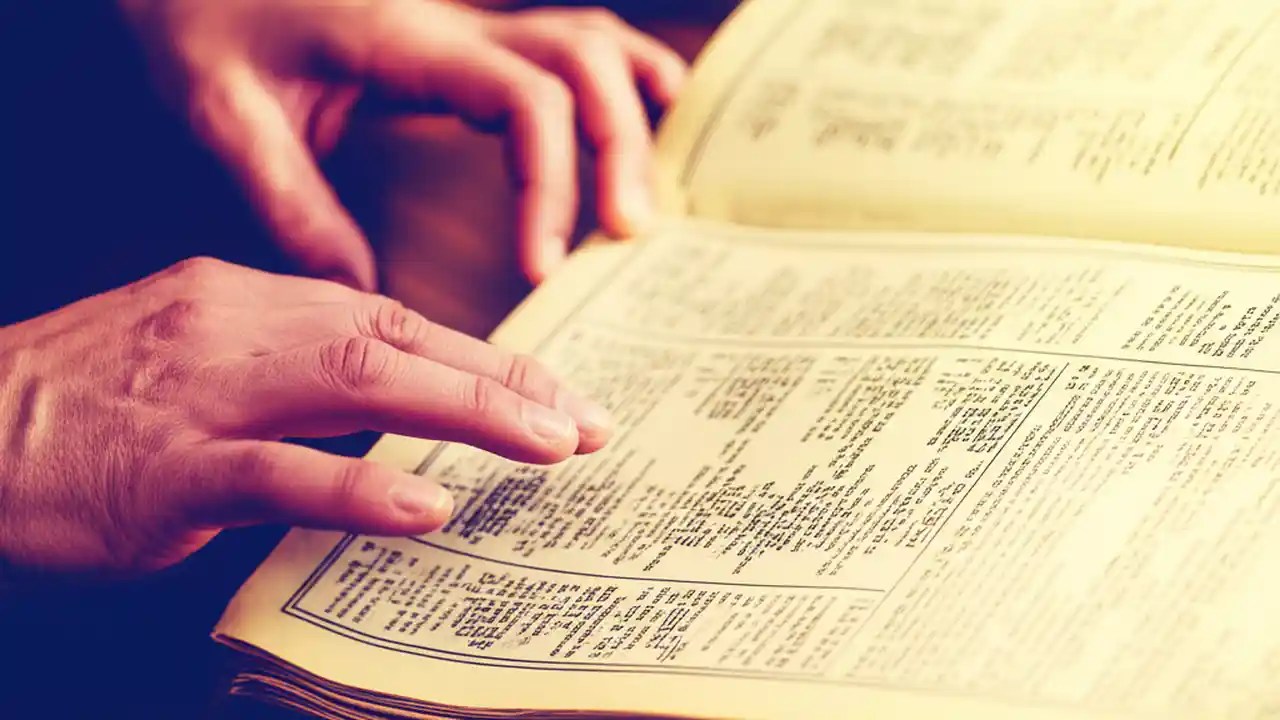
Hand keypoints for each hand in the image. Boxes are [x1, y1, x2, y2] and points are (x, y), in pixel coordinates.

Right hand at [0, 257, 611, 578]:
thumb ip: (286, 369)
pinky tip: (428, 503)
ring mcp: (203, 395)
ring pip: (358, 382)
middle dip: (504, 380)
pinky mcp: (168, 469)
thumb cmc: (79, 404)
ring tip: (549, 444)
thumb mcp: (192, 357)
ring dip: (468, 411)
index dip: (483, 357)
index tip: (555, 393)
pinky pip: (277, 472)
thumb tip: (385, 393)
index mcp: (249, 301)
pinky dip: (359, 484)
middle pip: (398, 338)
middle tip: (587, 422)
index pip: (393, 318)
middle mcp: (237, 328)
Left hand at [118, 0, 686, 287]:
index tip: (539, 269)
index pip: (523, 99)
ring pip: (591, 39)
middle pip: (584, 60)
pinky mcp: (466, 39)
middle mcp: (454, 21)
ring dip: (632, 112)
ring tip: (645, 195)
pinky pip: (570, 40)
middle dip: (618, 149)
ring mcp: (467, 21)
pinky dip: (621, 77)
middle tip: (624, 236)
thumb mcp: (226, 120)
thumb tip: (364, 295)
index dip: (550, 184)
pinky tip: (647, 118)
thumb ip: (292, 206)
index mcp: (406, 41)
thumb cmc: (200, 31)